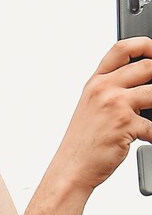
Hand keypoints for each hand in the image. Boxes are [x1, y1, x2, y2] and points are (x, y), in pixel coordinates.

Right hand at [44, 40, 151, 197]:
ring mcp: (115, 105)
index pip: (123, 48)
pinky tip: (149, 136)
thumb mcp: (91, 107)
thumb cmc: (82, 142)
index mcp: (96, 82)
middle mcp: (104, 89)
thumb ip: (112, 88)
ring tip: (149, 116)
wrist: (71, 170)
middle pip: (147, 66)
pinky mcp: (126, 125)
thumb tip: (143, 81)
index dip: (145, 44)